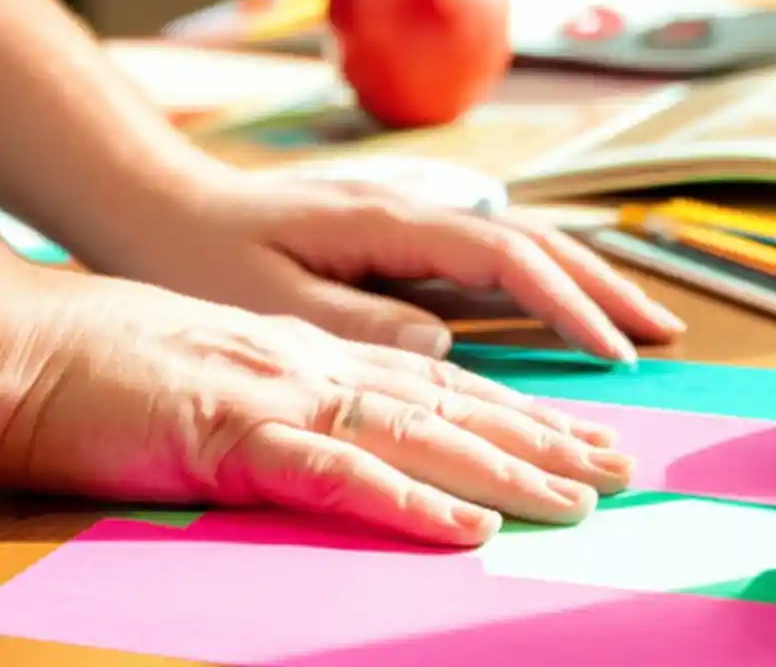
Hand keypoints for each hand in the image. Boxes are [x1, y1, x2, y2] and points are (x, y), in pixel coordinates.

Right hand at [0, 266, 632, 545]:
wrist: (37, 346)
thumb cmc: (133, 366)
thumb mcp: (248, 373)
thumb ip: (326, 390)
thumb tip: (393, 420)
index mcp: (329, 354)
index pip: (450, 386)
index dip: (525, 413)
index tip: (588, 440)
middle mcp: (325, 365)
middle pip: (457, 405)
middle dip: (546, 438)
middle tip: (619, 471)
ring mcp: (284, 395)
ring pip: (417, 433)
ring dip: (503, 467)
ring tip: (575, 499)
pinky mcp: (232, 434)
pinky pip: (333, 473)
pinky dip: (402, 501)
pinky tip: (463, 528)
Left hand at [77, 165, 684, 362]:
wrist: (166, 205)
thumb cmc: (204, 256)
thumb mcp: (265, 298)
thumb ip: (356, 321)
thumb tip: (445, 345)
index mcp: (392, 221)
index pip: (505, 256)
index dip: (567, 303)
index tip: (615, 352)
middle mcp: (420, 212)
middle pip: (538, 240)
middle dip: (608, 287)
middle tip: (669, 333)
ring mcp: (421, 223)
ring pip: (529, 245)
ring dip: (593, 282)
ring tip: (649, 323)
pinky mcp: (414, 241)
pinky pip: (500, 261)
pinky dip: (551, 286)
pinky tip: (576, 310)